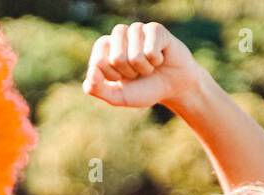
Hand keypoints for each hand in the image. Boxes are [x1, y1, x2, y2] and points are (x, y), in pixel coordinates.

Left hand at [83, 22, 203, 109]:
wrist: (172, 88)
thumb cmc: (142, 90)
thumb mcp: (117, 96)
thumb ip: (96, 89)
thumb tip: (91, 72)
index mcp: (104, 47)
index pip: (97, 61)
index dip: (111, 76)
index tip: (120, 79)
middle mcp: (119, 35)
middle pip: (116, 57)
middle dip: (128, 73)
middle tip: (137, 72)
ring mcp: (137, 29)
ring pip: (135, 55)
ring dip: (143, 68)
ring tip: (148, 66)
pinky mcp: (155, 29)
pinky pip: (150, 50)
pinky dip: (156, 61)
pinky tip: (160, 58)